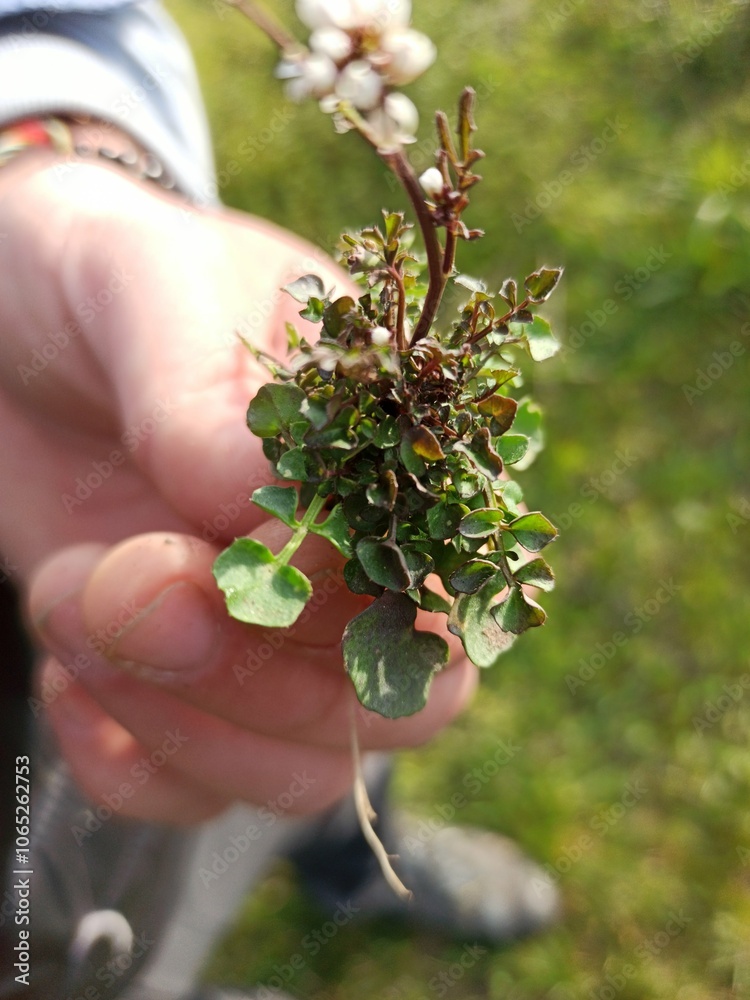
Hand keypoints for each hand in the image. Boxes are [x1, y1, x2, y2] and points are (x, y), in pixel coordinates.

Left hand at [0, 158, 476, 822]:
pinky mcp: (185, 684)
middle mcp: (350, 560)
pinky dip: (128, 765)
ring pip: (298, 769)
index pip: (441, 580)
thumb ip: (211, 393)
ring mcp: (271, 634)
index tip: (199, 553)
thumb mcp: (147, 285)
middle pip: (397, 703)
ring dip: (179, 721)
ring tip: (69, 600)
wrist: (0, 312)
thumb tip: (269, 517)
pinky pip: (193, 793)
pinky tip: (65, 674)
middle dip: (254, 677)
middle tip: (126, 587)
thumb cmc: (96, 275)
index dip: (344, 601)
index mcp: (384, 455)